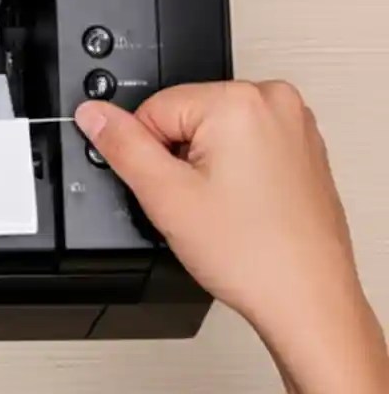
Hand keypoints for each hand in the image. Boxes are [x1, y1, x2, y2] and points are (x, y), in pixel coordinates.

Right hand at [76, 81, 387, 393]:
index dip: (149, 156)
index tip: (174, 191)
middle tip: (201, 204)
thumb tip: (92, 114)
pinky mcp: (303, 145)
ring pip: (212, 132)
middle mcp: (274, 101)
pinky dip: (234, 171)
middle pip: (184, 116)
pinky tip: (245, 206)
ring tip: (226, 208)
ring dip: (206, 166)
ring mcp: (294, 123)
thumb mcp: (165, 196)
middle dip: (179, 159)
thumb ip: (121, 146)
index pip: (153, 109)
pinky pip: (243, 143)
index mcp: (239, 101)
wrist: (308, 299)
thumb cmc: (253, 255)